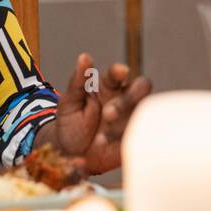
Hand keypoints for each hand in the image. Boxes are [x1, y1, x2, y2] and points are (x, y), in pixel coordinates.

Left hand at [40, 52, 151, 174]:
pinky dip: (131, 140)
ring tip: (101, 138)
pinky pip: (141, 136)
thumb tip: (84, 56)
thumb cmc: (70, 124)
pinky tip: (112, 147)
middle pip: (140, 90)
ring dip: (124, 124)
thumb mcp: (69, 103)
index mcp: (108, 87)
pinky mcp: (135, 137)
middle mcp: (124, 100)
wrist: (71, 154)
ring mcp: (132, 119)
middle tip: (108, 114)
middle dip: (128, 100)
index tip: (121, 71)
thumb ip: (77, 82)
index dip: (120, 72)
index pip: (117, 75)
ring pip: (141, 114)